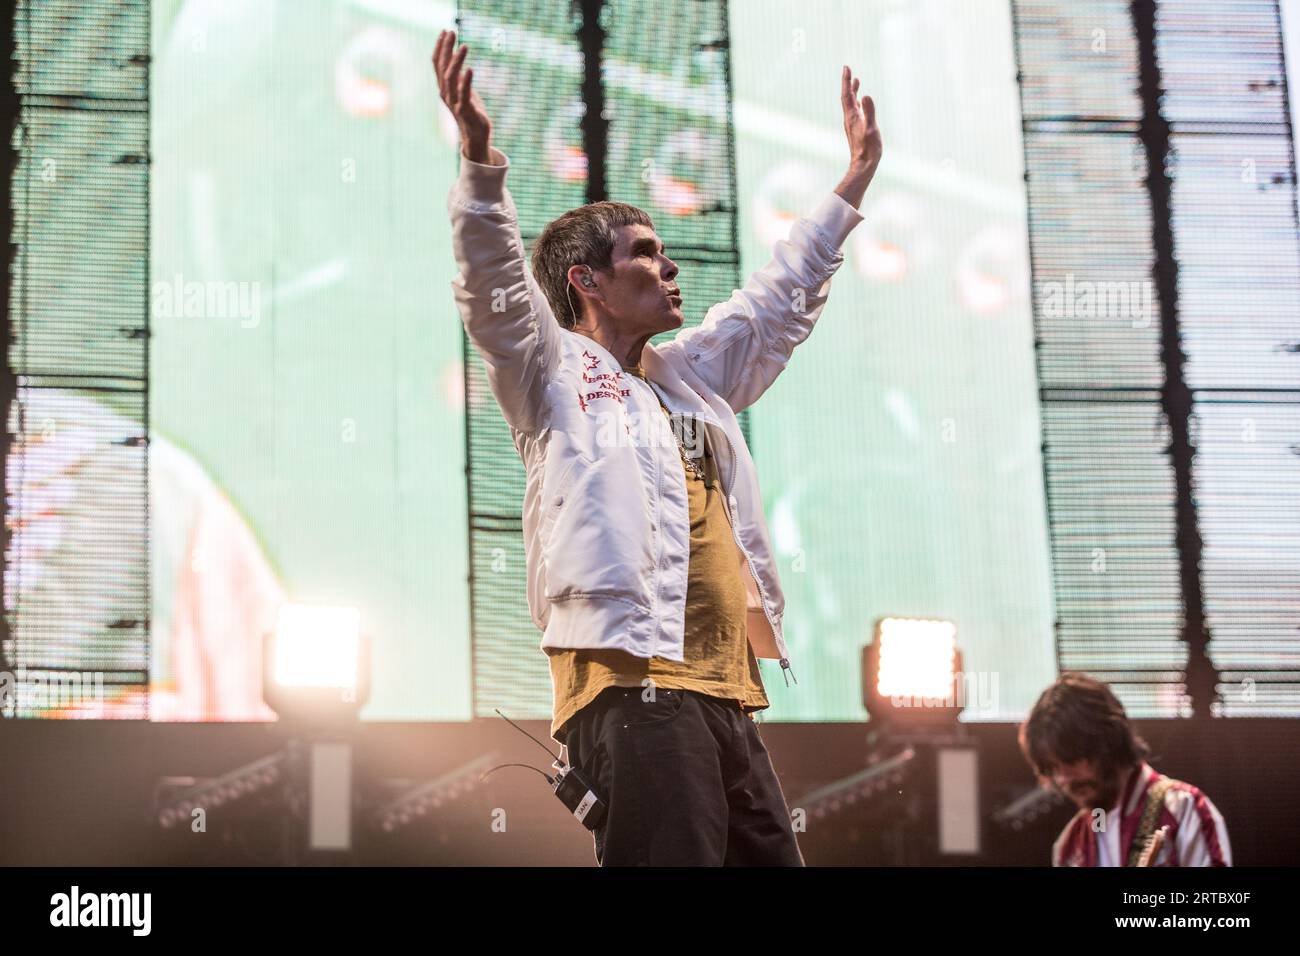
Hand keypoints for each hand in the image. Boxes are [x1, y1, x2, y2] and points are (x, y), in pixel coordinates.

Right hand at [434, 29, 492, 163]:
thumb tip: (460, 63)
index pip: (437, 64)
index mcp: (444, 87)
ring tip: (464, 46)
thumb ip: (459, 78)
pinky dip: (466, 81)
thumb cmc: (471, 112)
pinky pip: (464, 94)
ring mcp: (454, 102)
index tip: (445, 31)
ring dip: (456, 61)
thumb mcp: (464, 91)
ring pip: (451, 78)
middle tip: (451, 32)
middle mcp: (445, 93)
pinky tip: (469, 69)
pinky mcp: (465, 110)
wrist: (475, 136)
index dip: (440, 47)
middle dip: (445, 49)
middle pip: (442, 67)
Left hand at [841, 65, 881, 171]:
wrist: (864, 164)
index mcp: (851, 116)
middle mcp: (849, 118)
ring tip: (855, 82)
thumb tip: (865, 96)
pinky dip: (857, 102)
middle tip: (848, 70)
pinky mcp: (856, 129)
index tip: (846, 68)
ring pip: (850, 104)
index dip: (846, 81)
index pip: (847, 95)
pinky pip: (855, 111)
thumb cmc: (869, 148)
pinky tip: (860, 102)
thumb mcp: (871, 128)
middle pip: (847, 97)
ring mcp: (852, 124)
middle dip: (848, 83)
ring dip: (852, 92)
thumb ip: (869, 112)